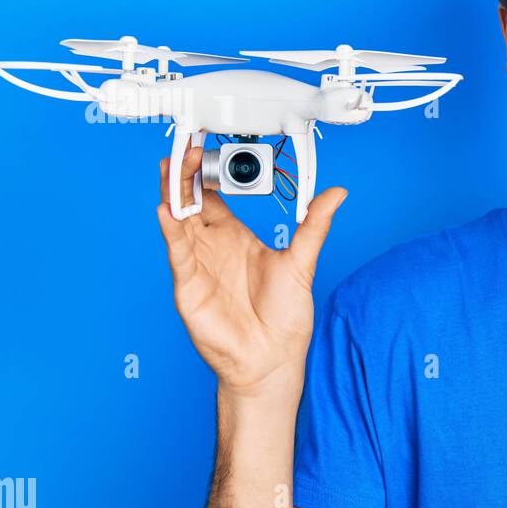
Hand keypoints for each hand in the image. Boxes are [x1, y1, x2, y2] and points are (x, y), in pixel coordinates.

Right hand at [156, 146, 347, 397]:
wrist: (271, 360)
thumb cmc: (283, 318)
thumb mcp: (302, 263)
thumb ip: (315, 226)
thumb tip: (337, 194)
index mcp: (235, 238)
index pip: (214, 197)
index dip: (208, 172)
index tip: (207, 146)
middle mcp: (212, 247)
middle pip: (190, 202)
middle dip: (185, 174)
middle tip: (186, 147)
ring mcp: (197, 265)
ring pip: (178, 221)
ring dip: (174, 194)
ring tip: (171, 167)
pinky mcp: (189, 286)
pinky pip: (177, 253)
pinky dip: (172, 231)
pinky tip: (169, 210)